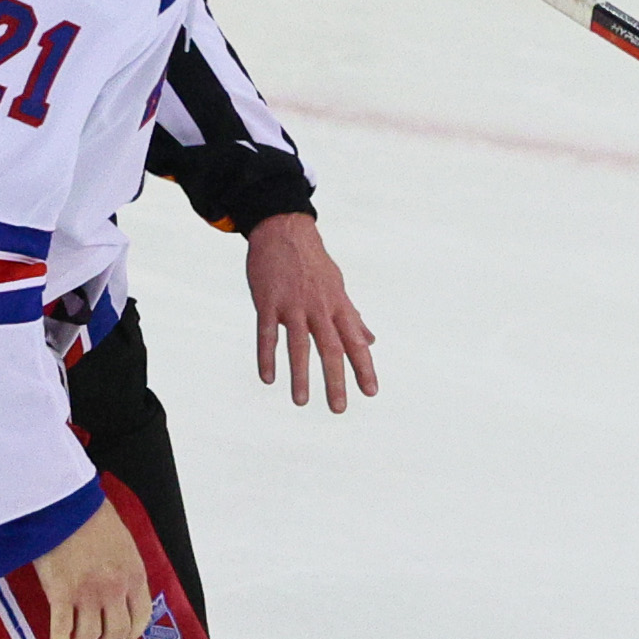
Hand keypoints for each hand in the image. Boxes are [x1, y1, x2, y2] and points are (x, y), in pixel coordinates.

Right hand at [33, 502, 150, 638]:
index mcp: (134, 576)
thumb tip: (122, 591)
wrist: (66, 505)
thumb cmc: (94, 518)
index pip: (141, 618)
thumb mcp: (124, 544)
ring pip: (89, 636)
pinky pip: (62, 631)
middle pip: (116, 633)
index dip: (132, 632)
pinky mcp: (61, 595)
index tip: (124, 636)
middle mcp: (114, 590)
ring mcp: (88, 594)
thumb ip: (126, 569)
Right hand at [245, 212, 377, 411]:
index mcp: (337, 305)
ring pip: (298, 345)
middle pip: (330, 348)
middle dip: (336, 380)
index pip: (355, 342)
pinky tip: (268, 379)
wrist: (284, 230)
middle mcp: (318, 307)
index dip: (364, 367)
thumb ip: (352, 317)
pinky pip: (267, 334)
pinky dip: (267, 357)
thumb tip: (370, 340)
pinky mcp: (268, 301)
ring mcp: (292, 304)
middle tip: (339, 408)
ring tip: (302, 401)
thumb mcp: (338, 287)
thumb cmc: (313, 262)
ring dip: (301, 375)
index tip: (371, 392)